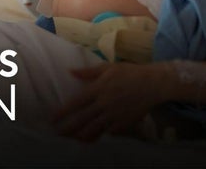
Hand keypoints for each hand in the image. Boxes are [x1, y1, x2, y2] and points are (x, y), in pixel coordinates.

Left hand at [53, 63, 167, 141]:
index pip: (75, 103)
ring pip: (93, 130)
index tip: (52, 118)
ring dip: (81, 135)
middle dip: (67, 128)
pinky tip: (95, 135)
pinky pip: (108, 132)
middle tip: (57, 133)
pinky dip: (100, 134)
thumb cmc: (130, 72)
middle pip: (81, 120)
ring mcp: (114, 115)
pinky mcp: (123, 123)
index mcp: (98, 89)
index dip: (62, 112)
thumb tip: (70, 71)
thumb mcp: (108, 68)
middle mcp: (104, 104)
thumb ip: (88, 72)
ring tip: (73, 138)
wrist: (153, 84)